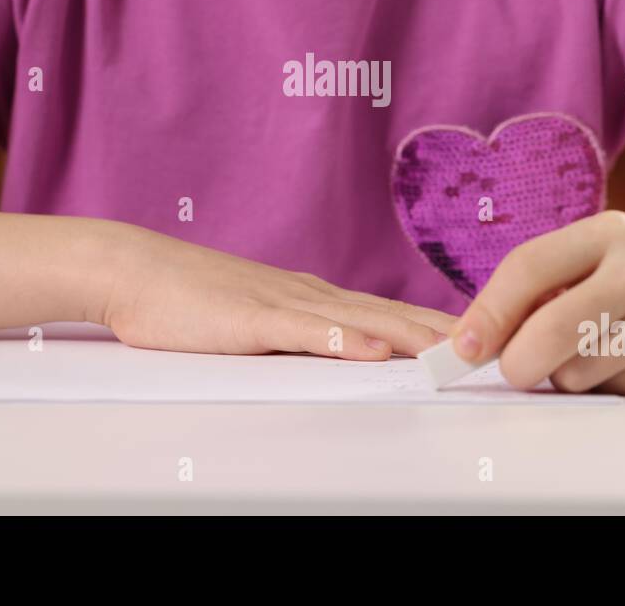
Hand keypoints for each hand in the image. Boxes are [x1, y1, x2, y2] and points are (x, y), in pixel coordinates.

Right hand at [102, 230, 456, 359]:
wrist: (136, 270)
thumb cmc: (187, 298)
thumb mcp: (254, 316)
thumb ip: (294, 329)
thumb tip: (334, 348)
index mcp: (310, 295)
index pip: (384, 312)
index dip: (431, 325)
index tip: (472, 337)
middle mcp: (307, 294)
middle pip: (388, 314)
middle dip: (440, 331)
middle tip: (488, 344)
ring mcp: (283, 304)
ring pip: (360, 321)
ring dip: (409, 337)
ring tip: (454, 351)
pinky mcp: (253, 320)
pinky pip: (306, 333)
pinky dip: (345, 342)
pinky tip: (375, 353)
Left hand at [451, 211, 624, 393]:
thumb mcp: (594, 260)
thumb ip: (538, 291)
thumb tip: (469, 341)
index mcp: (606, 233)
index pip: (529, 267)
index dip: (488, 312)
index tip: (463, 347)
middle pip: (553, 328)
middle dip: (519, 361)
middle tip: (514, 369)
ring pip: (578, 370)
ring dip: (568, 374)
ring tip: (594, 351)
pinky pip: (614, 391)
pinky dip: (607, 386)